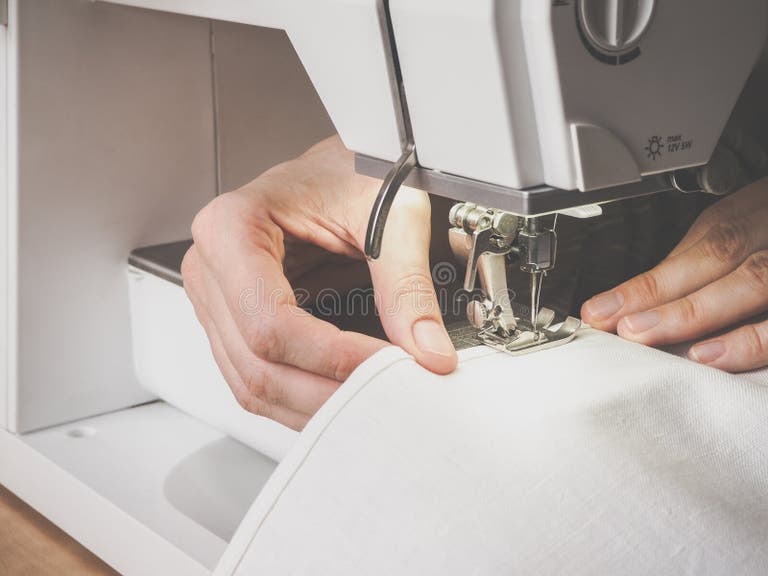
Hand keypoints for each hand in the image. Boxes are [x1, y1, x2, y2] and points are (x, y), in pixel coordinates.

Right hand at [182, 136, 457, 429]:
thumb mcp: (390, 213)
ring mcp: (218, 299)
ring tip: (370, 404)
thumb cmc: (352, 169)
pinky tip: (343, 397)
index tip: (385, 367)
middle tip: (386, 397)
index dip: (329, 357)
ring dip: (314, 407)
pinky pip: (258, 377)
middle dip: (326, 392)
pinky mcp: (236, 321)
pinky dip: (302, 398)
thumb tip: (427, 350)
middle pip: (256, 363)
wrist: (341, 164)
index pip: (269, 321)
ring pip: (252, 383)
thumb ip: (406, 284)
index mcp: (231, 227)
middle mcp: (212, 267)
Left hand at [582, 178, 767, 372]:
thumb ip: (695, 262)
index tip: (602, 310)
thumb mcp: (740, 223)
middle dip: (672, 300)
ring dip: (711, 318)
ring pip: (760, 283)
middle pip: (726, 262)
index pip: (698, 248)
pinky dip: (759, 340)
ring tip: (670, 347)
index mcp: (755, 210)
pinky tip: (721, 356)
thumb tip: (633, 300)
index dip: (649, 281)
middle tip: (625, 329)